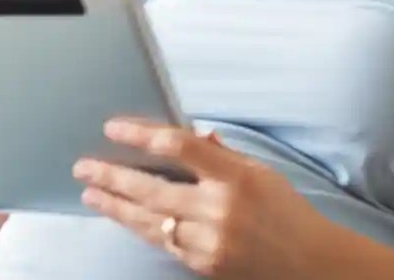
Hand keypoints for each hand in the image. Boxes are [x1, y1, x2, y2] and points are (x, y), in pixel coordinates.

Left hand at [73, 119, 327, 278]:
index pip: (179, 146)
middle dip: (112, 176)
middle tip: (84, 167)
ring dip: (115, 206)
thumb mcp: (260, 172)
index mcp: (236, 176)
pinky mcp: (204, 265)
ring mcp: (210, 241)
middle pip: (152, 188)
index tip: (113, 128)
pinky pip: (162, 242)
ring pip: (149, 220)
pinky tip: (122, 217)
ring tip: (91, 193)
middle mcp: (220, 209)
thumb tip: (186, 134)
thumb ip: (220, 155)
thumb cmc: (284, 211)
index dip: (141, 135)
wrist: (309, 263)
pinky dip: (139, 227)